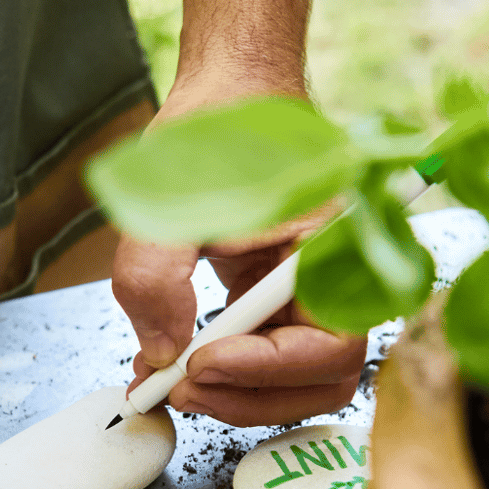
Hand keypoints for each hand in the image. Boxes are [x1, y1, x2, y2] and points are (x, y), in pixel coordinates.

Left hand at [111, 75, 365, 428]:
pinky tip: (170, 365)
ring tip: (167, 383)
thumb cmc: (213, 128)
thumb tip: (162, 353)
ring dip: (235, 396)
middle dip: (249, 397)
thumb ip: (156, 275)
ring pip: (294, 380)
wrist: (227, 91)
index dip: (266, 368)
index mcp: (333, 247)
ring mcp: (306, 294)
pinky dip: (221, 375)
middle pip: (320, 379)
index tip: (197, 361)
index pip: (330, 343)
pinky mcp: (274, 301)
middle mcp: (332, 277)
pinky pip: (262, 358)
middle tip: (178, 390)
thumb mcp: (168, 199)